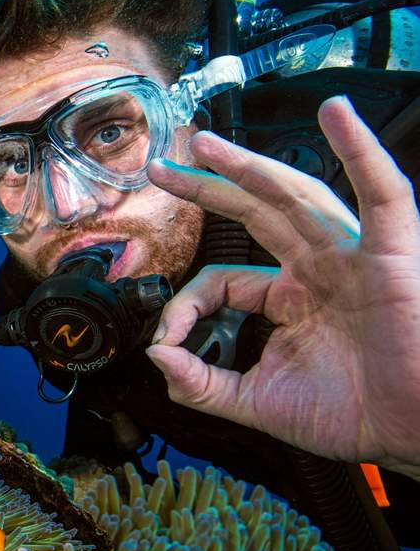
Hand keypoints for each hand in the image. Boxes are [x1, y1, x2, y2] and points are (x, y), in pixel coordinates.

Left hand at [144, 96, 419, 481]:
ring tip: (207, 144)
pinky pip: (385, 197)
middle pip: (254, 212)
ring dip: (251, 166)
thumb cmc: (355, 416)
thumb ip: (202, 385)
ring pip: (297, 196)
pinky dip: (364, 153)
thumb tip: (155, 356)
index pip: (221, 279)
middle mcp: (318, 269)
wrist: (411, 433)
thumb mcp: (259, 403)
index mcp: (289, 299)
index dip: (184, 305)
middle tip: (162, 168)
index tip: (165, 340)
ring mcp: (353, 258)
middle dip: (206, 187)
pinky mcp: (392, 258)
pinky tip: (339, 116)